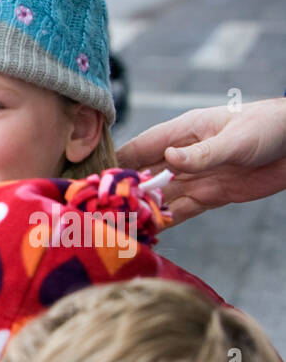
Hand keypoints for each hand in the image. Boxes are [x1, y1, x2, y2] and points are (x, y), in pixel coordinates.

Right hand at [116, 97, 285, 223]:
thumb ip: (201, 154)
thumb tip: (168, 160)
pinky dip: (164, 222)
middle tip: (99, 215)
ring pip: (159, 197)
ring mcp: (195, 177)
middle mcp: (182, 156)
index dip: (116, 164)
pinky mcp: (209, 195)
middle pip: (143, 177)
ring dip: (141, 212)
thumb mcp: (235, 140)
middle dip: (123, 194)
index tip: (94, 183)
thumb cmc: (269, 128)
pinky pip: (180, 211)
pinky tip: (148, 233)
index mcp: (182, 133)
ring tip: (117, 230)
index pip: (139, 149)